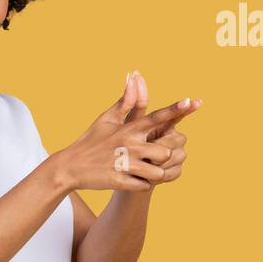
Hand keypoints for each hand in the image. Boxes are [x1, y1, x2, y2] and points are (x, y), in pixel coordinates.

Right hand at [49, 70, 200, 192]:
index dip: (176, 110)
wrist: (70, 167)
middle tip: (151, 157)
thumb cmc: (91, 141)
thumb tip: (133, 75)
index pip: (157, 117)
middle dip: (162, 156)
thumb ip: (125, 101)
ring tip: (143, 170)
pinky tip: (133, 180)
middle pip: (166, 151)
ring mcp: (124, 164)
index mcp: (128, 129)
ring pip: (158, 171)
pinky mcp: (120, 181)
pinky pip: (145, 186)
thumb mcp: (106, 119)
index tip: (193, 101)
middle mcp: (129, 145)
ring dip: (155, 173)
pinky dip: (142, 184)